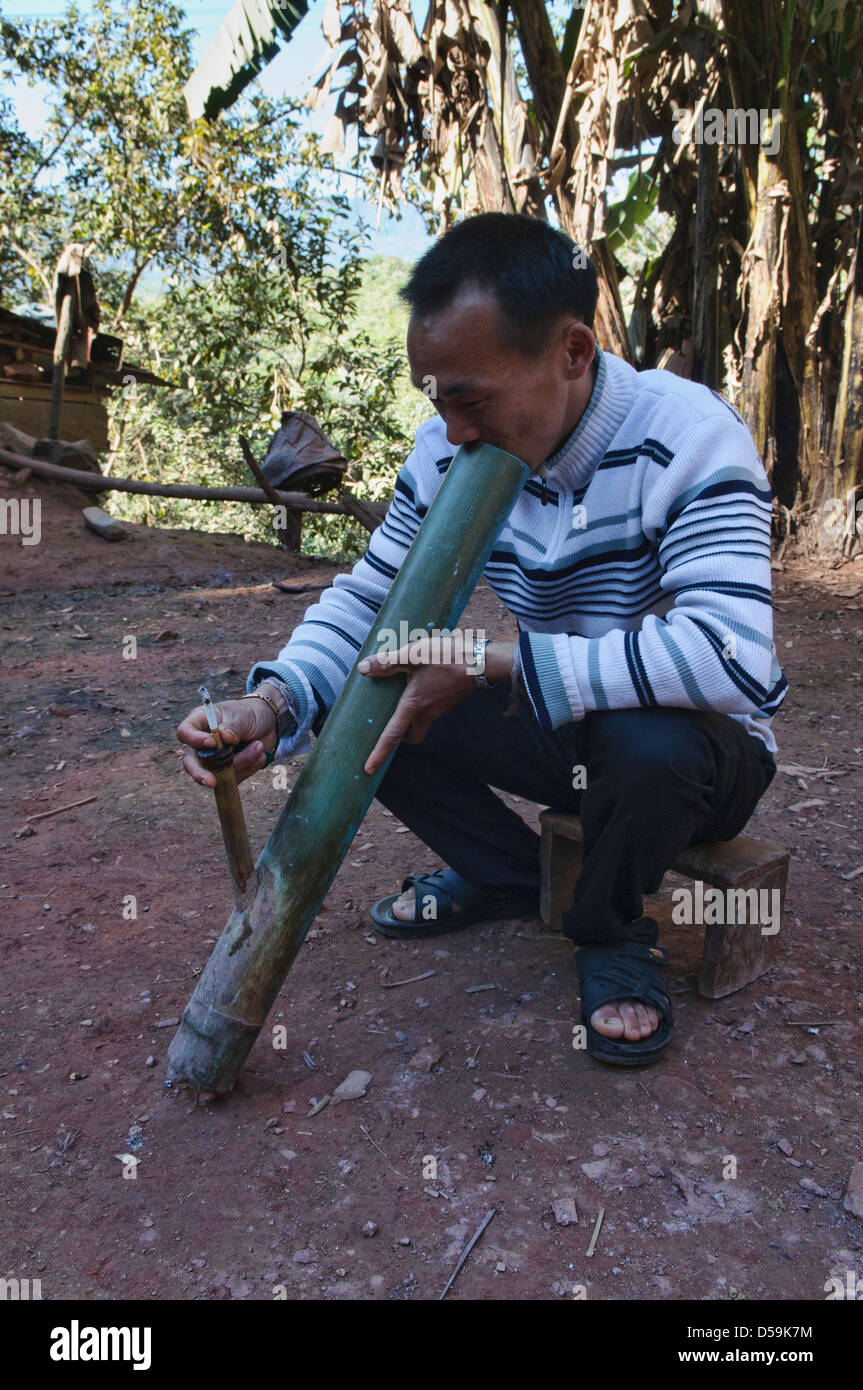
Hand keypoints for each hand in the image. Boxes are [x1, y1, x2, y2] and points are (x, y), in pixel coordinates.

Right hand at [176, 697, 276, 787]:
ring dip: (241, 762)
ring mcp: (213, 761)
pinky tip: (259, 755)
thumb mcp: (241, 716)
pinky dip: (249, 769)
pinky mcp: (226, 772)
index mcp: (199, 723)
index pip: (185, 733)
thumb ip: (232, 727)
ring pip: (218, 773)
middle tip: (211, 782)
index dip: (194, 740)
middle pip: (191, 763)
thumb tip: (225, 738)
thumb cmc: (248, 714)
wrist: (267, 725)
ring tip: (258, 745)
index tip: (212, 743)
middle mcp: (201, 744)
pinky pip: (233, 779)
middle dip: (200, 774)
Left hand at [357, 637, 510, 775]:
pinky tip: (418, 685)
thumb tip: (363, 669)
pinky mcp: (447, 701)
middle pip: (411, 736)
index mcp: (414, 705)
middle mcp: (427, 712)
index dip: (379, 753)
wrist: (483, 662)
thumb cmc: (448, 658)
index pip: (393, 734)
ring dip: (410, 719)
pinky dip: (421, 706)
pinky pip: (430, 711)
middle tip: (387, 728)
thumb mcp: (413, 654)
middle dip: (399, 738)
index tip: (368, 769)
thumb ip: (387, 662)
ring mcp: (439, 708)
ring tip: (399, 699)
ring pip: (420, 723)